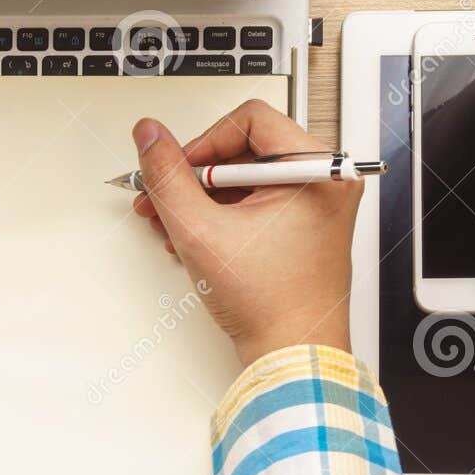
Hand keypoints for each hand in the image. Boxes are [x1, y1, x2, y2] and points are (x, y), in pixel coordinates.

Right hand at [130, 100, 362, 366]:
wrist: (293, 354)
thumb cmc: (271, 303)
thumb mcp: (200, 230)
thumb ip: (168, 176)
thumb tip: (150, 137)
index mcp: (314, 170)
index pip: (250, 120)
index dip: (204, 143)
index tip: (179, 172)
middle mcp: (323, 182)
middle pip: (245, 149)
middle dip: (196, 177)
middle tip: (165, 197)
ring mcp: (317, 206)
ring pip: (246, 179)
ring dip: (203, 200)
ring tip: (172, 224)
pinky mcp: (306, 228)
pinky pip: (257, 204)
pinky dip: (223, 216)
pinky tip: (195, 239)